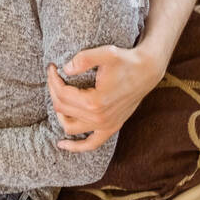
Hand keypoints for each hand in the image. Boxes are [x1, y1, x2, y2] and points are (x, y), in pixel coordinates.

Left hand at [47, 45, 164, 150]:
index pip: (61, 93)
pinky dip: (75, 146)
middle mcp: (99, 118)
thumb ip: (84, 59)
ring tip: (58, 96)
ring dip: (59, 112)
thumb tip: (65, 69)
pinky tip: (62, 144)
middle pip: (62, 108)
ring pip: (69, 126)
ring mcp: (105, 126)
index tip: (52, 67)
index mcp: (95, 101)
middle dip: (53, 90)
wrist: (147, 71)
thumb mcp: (106, 53)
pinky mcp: (111, 128)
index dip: (52, 79)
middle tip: (54, 76)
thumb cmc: (126, 61)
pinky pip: (90, 144)